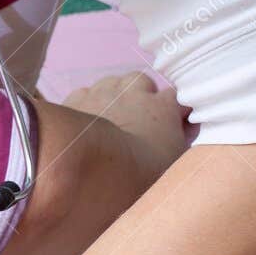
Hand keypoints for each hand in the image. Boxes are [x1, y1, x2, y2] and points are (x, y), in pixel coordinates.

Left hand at [64, 70, 188, 181]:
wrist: (92, 167)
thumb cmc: (139, 172)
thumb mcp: (172, 165)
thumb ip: (177, 144)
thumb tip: (179, 136)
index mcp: (162, 107)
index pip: (175, 98)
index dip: (172, 111)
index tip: (170, 125)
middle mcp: (134, 91)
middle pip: (141, 82)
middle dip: (139, 96)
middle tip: (134, 120)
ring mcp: (103, 92)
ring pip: (111, 83)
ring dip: (113, 96)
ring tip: (108, 119)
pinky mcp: (76, 99)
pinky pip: (85, 93)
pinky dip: (87, 104)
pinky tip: (85, 121)